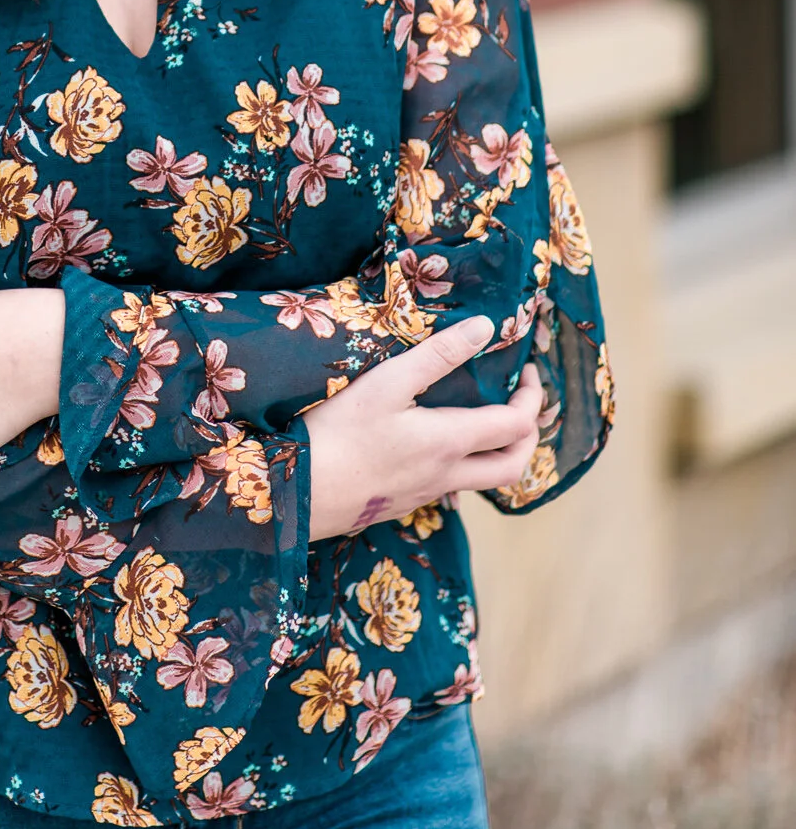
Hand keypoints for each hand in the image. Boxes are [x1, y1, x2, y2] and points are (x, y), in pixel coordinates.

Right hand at [302, 315, 543, 539]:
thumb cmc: (339, 432)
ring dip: (498, 449)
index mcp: (450, 443)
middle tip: (518, 400)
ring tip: (483, 416)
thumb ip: (439, 354)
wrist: (297, 495)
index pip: (516, 425)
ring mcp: (425, 494)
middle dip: (527, 433)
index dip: (532, 396)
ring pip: (484, 480)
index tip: (526, 370)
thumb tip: (486, 327)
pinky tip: (437, 440)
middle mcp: (447, 475)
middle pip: (513, 466)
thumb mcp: (388, 382)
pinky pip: (452, 486)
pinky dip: (465, 462)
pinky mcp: (403, 501)